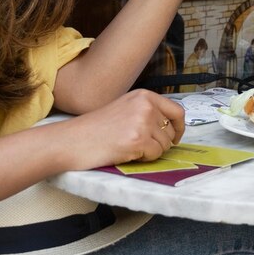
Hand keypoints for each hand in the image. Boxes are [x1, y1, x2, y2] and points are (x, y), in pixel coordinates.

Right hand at [46, 90, 184, 169]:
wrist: (73, 140)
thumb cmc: (95, 129)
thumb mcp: (124, 108)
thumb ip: (146, 112)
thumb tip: (171, 127)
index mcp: (143, 96)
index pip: (177, 110)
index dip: (179, 127)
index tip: (175, 137)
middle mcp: (145, 105)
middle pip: (171, 131)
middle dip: (161, 143)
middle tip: (140, 146)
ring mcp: (142, 122)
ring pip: (164, 145)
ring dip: (151, 151)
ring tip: (129, 147)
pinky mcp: (138, 140)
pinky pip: (155, 154)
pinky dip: (144, 158)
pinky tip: (128, 152)